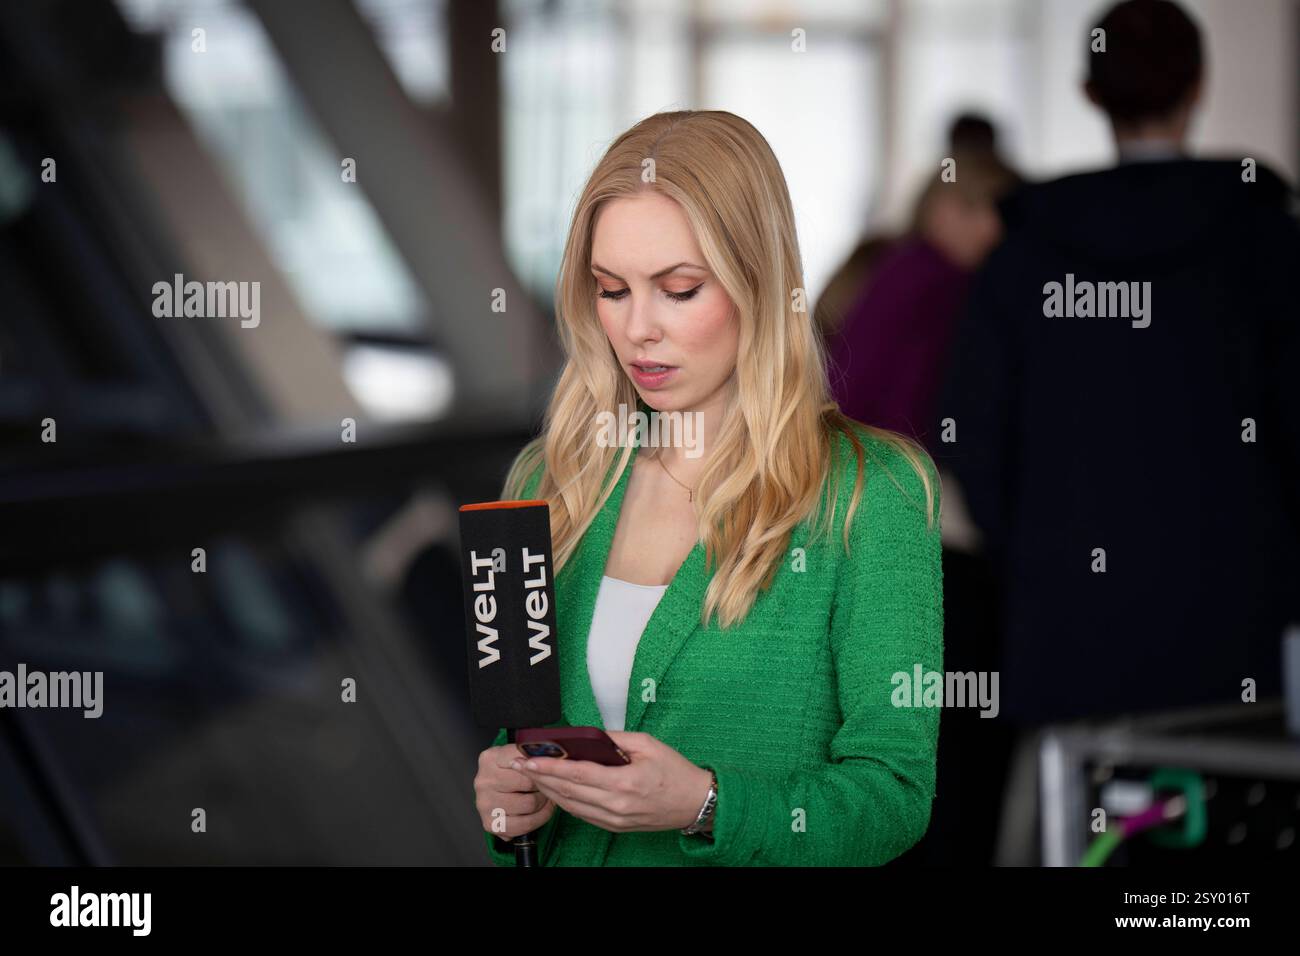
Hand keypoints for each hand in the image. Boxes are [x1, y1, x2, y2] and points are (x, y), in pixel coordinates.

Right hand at [474, 743, 556, 838]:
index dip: (541, 766)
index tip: (549, 768)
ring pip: (529, 805)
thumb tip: (555, 755)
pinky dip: (538, 819)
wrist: (493, 789)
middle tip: (549, 785)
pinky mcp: (490, 823)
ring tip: (546, 798)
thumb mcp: (516, 754)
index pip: (524, 761)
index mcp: (490, 758)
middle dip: (544, 785)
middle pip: (529, 783)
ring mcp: (485, 803)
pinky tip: (540, 812)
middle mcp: (484, 781)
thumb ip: (531, 753)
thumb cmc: (508, 770)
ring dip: (544, 803)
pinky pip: (524, 824)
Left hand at [514, 731, 712, 833]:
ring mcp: (614, 819)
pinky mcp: (614, 826)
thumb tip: (586, 735)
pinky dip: (564, 800)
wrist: (694, 803)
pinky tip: (554, 788)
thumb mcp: (647, 744)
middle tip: (519, 764)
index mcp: (624, 783)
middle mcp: (616, 805)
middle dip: (539, 777)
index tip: (528, 759)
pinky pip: (581, 814)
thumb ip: (614, 738)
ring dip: (548, 789)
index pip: (576, 774)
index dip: (548, 767)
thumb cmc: (675, 772)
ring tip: (531, 774)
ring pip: (570, 805)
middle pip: (567, 791)